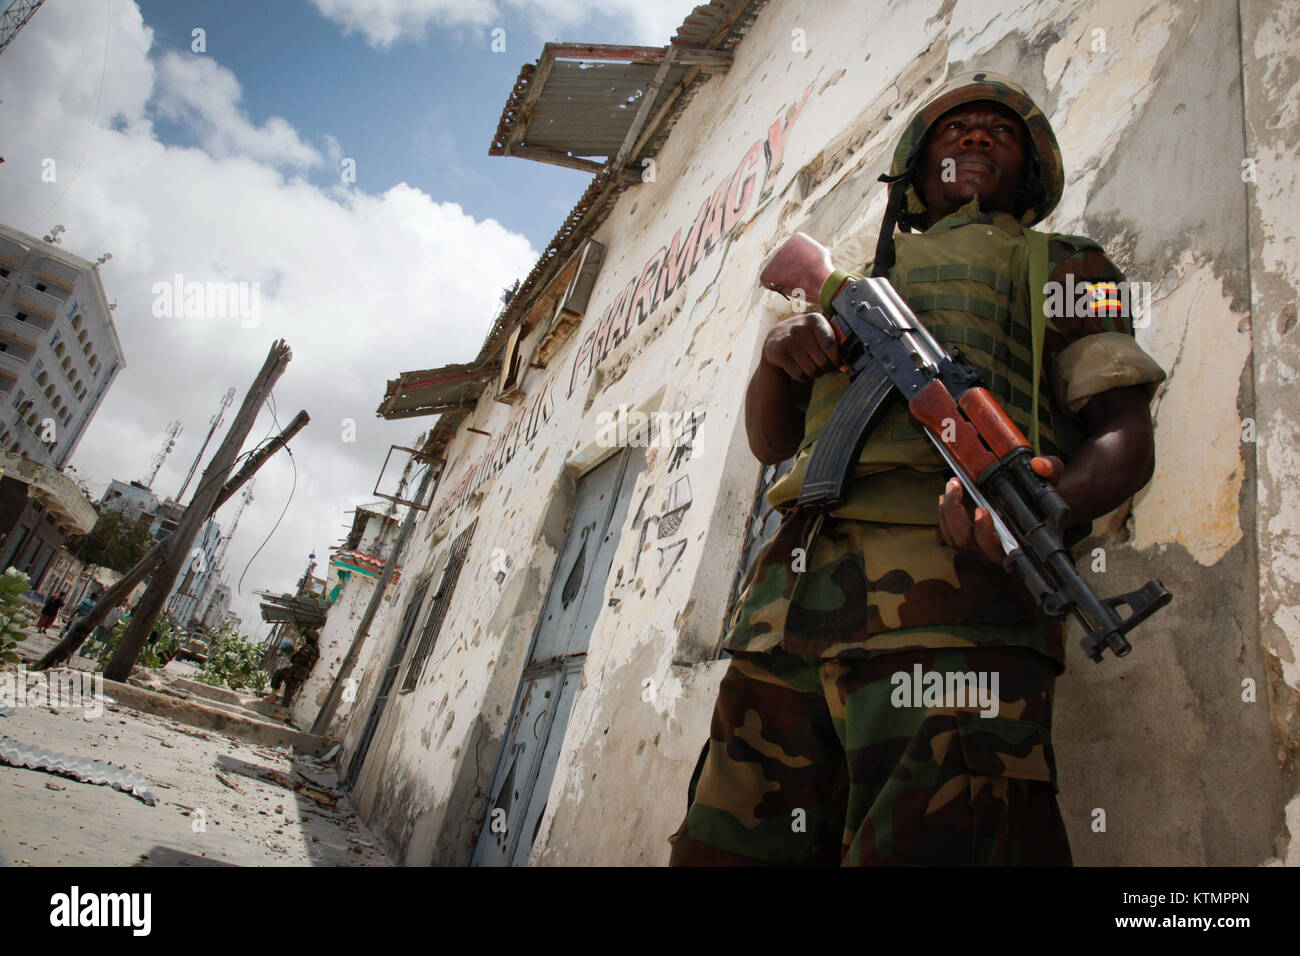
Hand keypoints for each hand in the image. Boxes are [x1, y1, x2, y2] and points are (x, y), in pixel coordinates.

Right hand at [761, 313, 846, 383]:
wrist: (776, 339)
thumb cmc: (806, 337)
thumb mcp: (820, 332)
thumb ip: (836, 343)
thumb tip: (845, 366)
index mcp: (815, 319)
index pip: (830, 345)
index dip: (837, 359)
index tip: (839, 365)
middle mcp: (800, 328)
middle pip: (823, 361)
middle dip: (827, 369)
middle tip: (826, 368)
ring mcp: (788, 341)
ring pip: (812, 370)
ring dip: (816, 374)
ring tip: (814, 368)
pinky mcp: (778, 354)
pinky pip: (799, 375)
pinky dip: (805, 378)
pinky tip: (803, 371)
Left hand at [937, 456, 1063, 562]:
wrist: (1040, 509)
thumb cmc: (1044, 499)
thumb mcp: (1052, 480)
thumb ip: (1051, 470)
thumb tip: (1040, 465)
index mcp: (1019, 542)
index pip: (998, 549)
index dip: (985, 532)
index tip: (981, 509)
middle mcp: (997, 551)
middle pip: (967, 543)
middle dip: (956, 513)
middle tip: (956, 485)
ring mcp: (981, 550)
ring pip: (955, 541)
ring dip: (947, 513)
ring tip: (950, 487)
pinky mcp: (970, 544)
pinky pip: (950, 537)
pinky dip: (944, 517)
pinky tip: (945, 498)